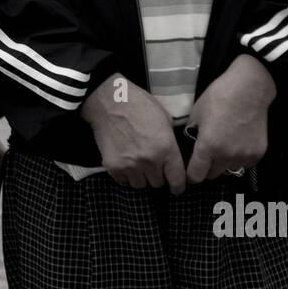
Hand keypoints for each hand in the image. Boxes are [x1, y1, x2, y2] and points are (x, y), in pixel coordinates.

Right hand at [81, 76, 185, 193]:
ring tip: (137, 162)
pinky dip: (125, 174)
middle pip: (157, 184)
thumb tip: (173, 157)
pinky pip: (123, 181)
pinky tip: (125, 160)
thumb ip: (170, 142)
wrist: (109, 101)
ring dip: (141, 176)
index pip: (177, 180)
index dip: (178, 186)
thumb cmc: (139, 105)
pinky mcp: (113, 166)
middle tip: (152, 164)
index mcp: (166, 148)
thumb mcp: (164, 119)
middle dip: (157, 176)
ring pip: (140, 185)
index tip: (176, 187)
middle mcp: (149, 161)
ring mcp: (129, 165)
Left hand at [185, 54, 275, 184]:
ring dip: (224, 163)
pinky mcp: (258, 154)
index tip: (191, 170)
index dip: (190, 175)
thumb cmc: (219, 97)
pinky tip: (238, 142)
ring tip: (225, 144)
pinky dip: (239, 158)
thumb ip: (193, 134)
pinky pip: (244, 164)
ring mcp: (244, 156)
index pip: (196, 176)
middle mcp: (226, 156)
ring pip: (229, 170)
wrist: (249, 89)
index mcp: (208, 147)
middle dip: (207, 167)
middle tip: (208, 153)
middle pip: (212, 175)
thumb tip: (191, 145)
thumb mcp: (196, 114)